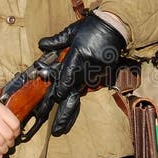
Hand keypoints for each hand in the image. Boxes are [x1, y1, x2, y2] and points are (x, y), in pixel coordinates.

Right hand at [0, 90, 20, 157]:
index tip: (15, 135)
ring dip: (4, 149)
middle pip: (8, 135)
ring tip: (3, 150)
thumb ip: (1, 111)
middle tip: (9, 144)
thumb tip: (9, 123)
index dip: (17, 132)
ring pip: (0, 143)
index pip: (15, 124)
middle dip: (11, 142)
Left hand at [38, 13, 125, 134]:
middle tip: (56, 130)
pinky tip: (69, 115)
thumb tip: (41, 45)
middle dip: (63, 114)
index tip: (52, 99)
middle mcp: (86, 69)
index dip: (60, 89)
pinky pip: (87, 88)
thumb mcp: (73, 31)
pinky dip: (78, 101)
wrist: (116, 27)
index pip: (66, 77)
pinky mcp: (102, 76)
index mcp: (78, 56)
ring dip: (69, 112)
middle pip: (73, 94)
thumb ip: (57, 41)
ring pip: (79, 95)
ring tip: (60, 129)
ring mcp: (95, 74)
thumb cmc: (92, 27)